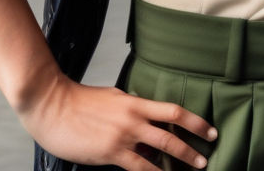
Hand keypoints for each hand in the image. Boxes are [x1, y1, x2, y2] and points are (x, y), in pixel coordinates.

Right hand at [20, 73, 216, 169]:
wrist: (54, 106)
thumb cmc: (80, 101)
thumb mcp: (113, 98)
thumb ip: (131, 108)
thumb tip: (145, 118)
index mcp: (135, 102)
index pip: (172, 110)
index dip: (195, 121)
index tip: (210, 130)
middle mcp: (134, 118)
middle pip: (172, 130)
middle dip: (193, 145)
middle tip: (208, 156)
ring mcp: (123, 136)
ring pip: (160, 150)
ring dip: (179, 161)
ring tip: (194, 169)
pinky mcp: (110, 153)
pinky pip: (138, 168)